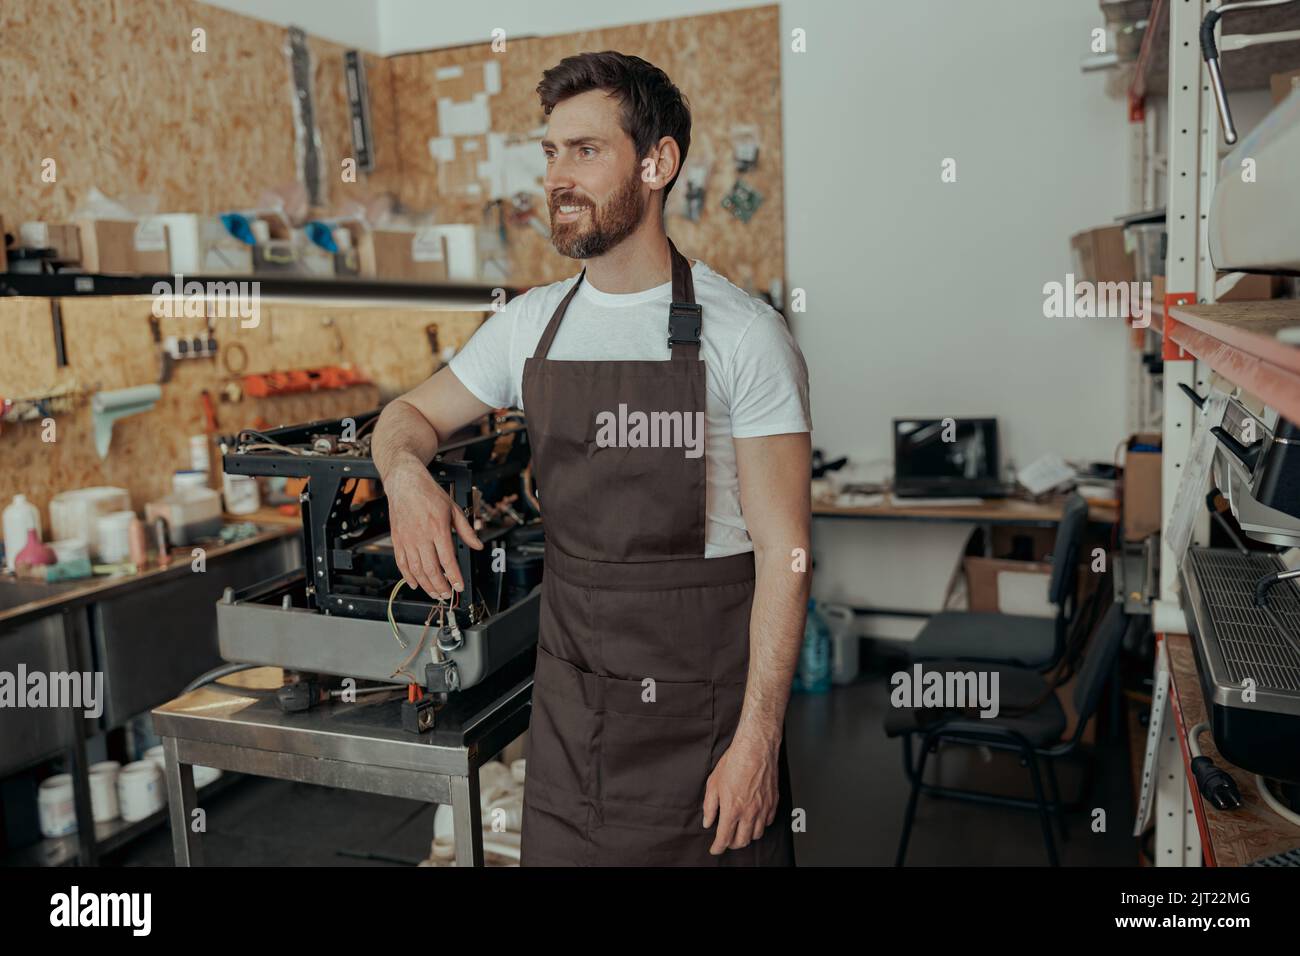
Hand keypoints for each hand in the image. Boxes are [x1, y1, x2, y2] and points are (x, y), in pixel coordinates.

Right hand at [385, 460, 482, 598]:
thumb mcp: (454, 508)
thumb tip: (477, 545)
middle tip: (447, 595)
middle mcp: (421, 536)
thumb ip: (466, 530)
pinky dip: (407, 576)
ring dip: (426, 585)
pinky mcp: (396, 539)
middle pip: (431, 569)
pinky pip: (401, 563)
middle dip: (440, 586)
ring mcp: (407, 539)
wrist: (405, 482)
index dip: (454, 576)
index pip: (447, 560)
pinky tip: (414, 584)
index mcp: (438, 528)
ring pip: (416, 570)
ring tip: (434, 593)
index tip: (459, 586)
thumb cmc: (429, 493)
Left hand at [702, 731, 779, 854]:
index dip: (718, 847)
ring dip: (746, 836)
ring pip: (756, 834)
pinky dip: (760, 825)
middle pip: (741, 841)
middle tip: (726, 840)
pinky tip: (754, 819)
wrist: (756, 748)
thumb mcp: (714, 783)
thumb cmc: (735, 761)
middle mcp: (749, 812)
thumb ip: (709, 806)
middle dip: (731, 844)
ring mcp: (763, 808)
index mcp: (732, 809)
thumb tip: (707, 821)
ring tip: (740, 830)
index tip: (714, 849)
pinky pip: (768, 822)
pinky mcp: (773, 802)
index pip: (724, 838)